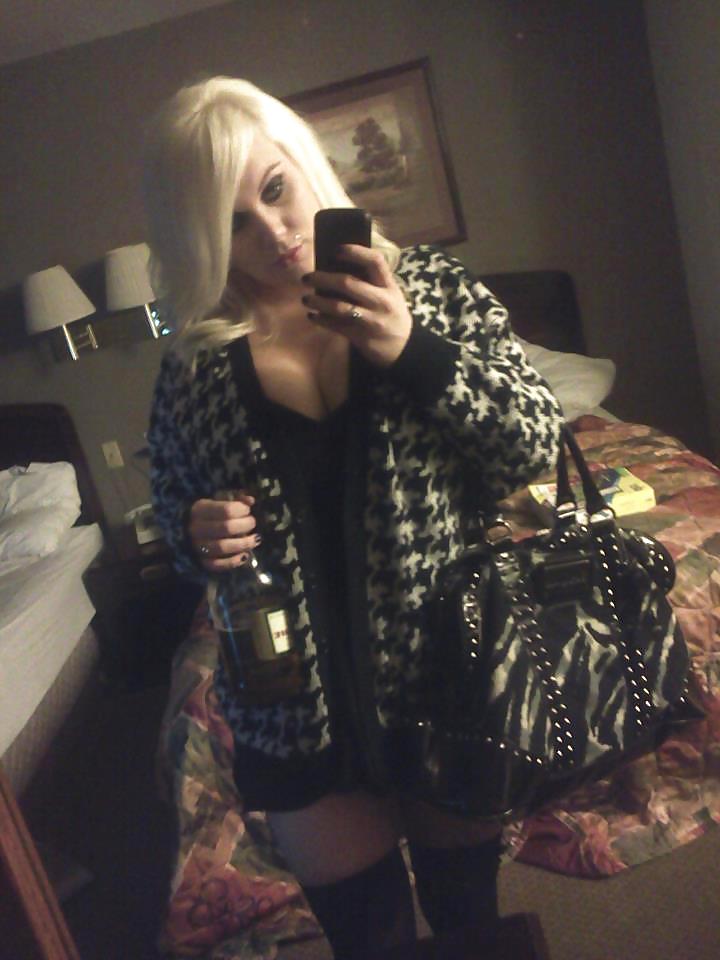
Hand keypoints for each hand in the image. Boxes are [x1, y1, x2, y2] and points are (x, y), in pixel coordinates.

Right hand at [188, 490, 257, 571]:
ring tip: (255, 540)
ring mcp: (198, 546)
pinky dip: (234, 561)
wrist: (186, 530)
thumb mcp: (220, 500)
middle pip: (226, 528)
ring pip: (223, 547)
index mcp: (200, 509)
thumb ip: (236, 499)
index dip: (241, 510)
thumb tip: (250, 500)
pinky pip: (218, 564)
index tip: (247, 510)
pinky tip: (245, 555)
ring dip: (244, 544)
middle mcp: (196, 528)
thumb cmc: (209, 513)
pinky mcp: (201, 562)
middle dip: (245, 525)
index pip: (226, 510)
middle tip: (252, 523)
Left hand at [302, 244, 411, 366]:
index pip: (375, 261)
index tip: (336, 249)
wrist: (404, 348)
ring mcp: (371, 320)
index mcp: (388, 286)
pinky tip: (312, 316)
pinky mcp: (361, 337)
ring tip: (305, 299)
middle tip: (307, 278)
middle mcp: (381, 301)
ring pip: (338, 307)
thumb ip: (371, 281)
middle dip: (323, 278)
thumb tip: (337, 266)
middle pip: (348, 283)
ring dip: (318, 302)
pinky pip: (336, 326)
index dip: (355, 252)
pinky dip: (321, 320)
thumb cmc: (392, 315)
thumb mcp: (390, 294)